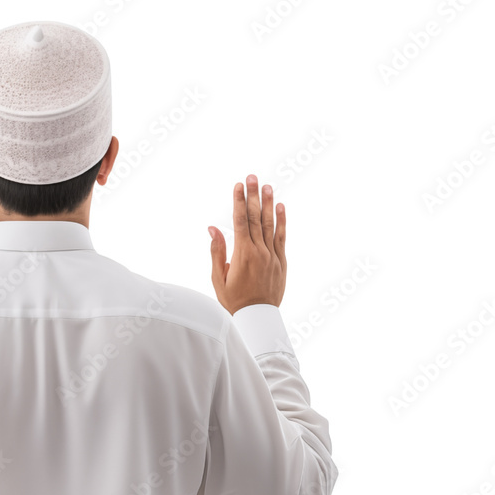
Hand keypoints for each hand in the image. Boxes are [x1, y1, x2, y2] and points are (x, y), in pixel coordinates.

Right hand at [208, 174, 285, 314]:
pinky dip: (281, 221)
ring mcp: (272, 255)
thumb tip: (213, 228)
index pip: (240, 221)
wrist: (257, 317)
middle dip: (252, 195)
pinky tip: (280, 207)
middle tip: (251, 176)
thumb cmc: (233, 300)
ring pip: (270, 224)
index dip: (239, 201)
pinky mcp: (281, 261)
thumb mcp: (218, 277)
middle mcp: (259, 251)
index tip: (237, 186)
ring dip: (268, 203)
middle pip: (255, 217)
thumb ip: (217, 251)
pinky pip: (281, 237)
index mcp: (242, 254)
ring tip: (266, 186)